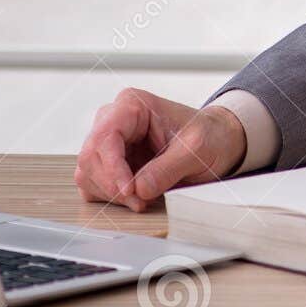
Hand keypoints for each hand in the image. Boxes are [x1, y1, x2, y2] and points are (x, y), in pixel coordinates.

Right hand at [75, 88, 246, 211]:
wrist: (217, 141)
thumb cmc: (209, 136)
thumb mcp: (197, 150)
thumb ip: (168, 168)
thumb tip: (139, 189)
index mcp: (133, 104)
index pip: (105, 136)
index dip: (112, 167)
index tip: (129, 190)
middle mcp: (114, 119)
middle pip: (91, 157)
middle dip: (113, 185)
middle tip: (140, 202)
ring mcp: (109, 142)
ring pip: (88, 172)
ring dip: (111, 194)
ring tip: (143, 201)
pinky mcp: (110, 162)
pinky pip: (94, 183)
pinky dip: (110, 197)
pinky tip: (136, 198)